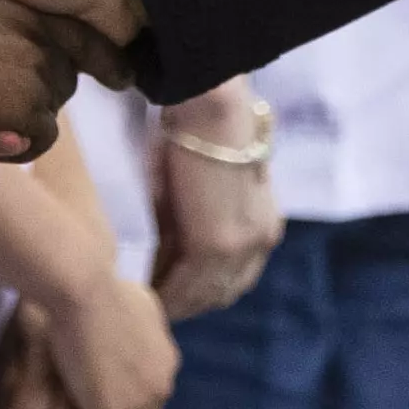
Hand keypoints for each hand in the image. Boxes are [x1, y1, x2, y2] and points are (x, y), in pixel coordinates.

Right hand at [30, 269, 177, 408]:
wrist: (86, 291)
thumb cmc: (104, 287)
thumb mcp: (139, 303)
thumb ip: (144, 326)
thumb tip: (140, 327)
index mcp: (167, 360)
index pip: (151, 393)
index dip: (128, 399)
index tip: (106, 399)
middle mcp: (161, 384)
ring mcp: (140, 405)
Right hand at [151, 85, 280, 319]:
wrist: (209, 103)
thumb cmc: (201, 129)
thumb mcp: (203, 183)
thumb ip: (193, 218)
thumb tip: (166, 246)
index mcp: (264, 223)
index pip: (235, 275)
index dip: (203, 288)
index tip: (172, 294)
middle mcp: (260, 240)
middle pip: (223, 290)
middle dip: (190, 301)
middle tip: (155, 305)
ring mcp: (242, 245)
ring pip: (206, 293)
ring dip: (177, 302)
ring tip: (145, 304)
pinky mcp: (217, 245)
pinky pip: (188, 284)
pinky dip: (167, 294)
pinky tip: (145, 296)